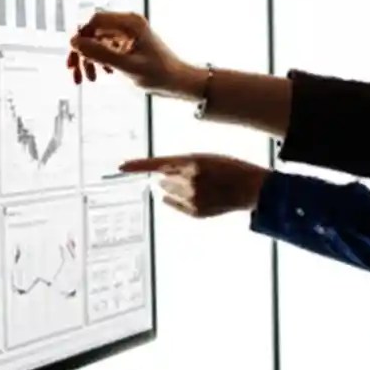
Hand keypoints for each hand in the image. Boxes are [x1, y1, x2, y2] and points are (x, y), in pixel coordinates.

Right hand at [67, 11, 206, 98]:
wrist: (180, 83)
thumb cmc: (160, 74)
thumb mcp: (128, 67)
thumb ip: (100, 54)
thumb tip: (74, 42)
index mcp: (130, 22)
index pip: (95, 21)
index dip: (81, 37)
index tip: (74, 58)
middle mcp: (128, 24)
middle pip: (93, 31)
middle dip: (82, 51)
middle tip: (73, 72)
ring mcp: (127, 34)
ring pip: (97, 41)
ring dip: (89, 59)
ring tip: (87, 79)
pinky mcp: (127, 44)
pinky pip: (105, 48)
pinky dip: (100, 61)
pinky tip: (102, 74)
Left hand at [120, 153, 269, 217]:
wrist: (250, 188)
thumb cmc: (228, 168)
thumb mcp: (205, 157)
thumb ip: (181, 165)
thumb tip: (158, 178)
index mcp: (191, 162)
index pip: (157, 163)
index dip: (137, 166)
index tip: (120, 167)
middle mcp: (188, 180)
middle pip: (162, 178)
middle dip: (169, 176)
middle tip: (192, 174)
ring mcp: (191, 198)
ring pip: (168, 191)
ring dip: (175, 187)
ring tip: (200, 185)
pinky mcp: (194, 212)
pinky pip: (174, 204)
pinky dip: (177, 200)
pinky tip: (194, 196)